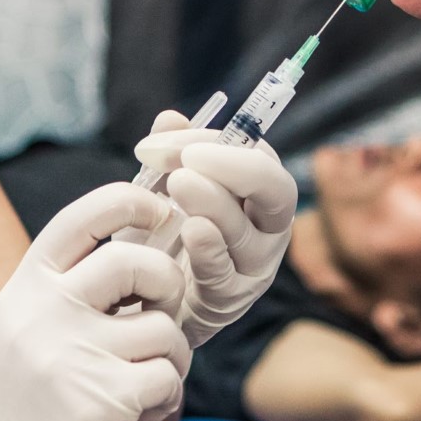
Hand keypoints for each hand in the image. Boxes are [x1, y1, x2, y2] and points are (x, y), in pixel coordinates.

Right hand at [0, 184, 189, 420]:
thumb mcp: (26, 329)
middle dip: (167, 286)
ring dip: (170, 355)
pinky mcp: (103, 400)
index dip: (134, 202)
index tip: (161, 212)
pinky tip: (138, 412)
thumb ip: (69, 285)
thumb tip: (145, 235)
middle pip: (138, 262)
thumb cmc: (25, 404)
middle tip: (158, 315)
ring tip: (143, 380)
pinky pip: (169, 377)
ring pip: (164, 327)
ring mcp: (72, 355)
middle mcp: (45, 312)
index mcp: (26, 286)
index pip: (86, 215)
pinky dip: (165, 396)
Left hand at [133, 110, 298, 348]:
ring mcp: (252, 268)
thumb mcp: (160, 191)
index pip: (257, 153)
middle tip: (189, 160)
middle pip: (277, 191)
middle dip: (236, 168)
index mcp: (257, 193)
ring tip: (179, 184)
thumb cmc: (162, 238)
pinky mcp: (227, 302)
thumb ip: (169, 155)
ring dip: (215, 203)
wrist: (143, 301)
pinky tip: (189, 229)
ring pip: (249, 234)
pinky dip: (209, 250)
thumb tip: (169, 118)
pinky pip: (225, 275)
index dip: (215, 141)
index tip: (165, 142)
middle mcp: (267, 228)